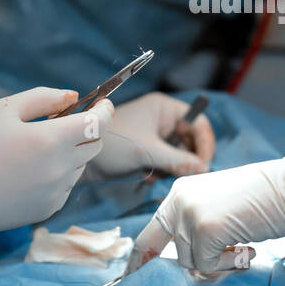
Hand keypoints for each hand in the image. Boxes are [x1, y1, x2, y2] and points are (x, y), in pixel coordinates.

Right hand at [0, 88, 111, 274]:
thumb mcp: (3, 109)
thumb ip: (44, 98)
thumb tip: (74, 97)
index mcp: (52, 139)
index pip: (98, 123)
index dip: (105, 110)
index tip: (102, 103)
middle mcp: (60, 168)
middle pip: (95, 145)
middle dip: (89, 130)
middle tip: (68, 122)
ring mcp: (56, 192)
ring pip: (80, 166)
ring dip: (71, 153)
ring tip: (36, 149)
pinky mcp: (48, 209)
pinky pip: (65, 186)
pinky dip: (57, 175)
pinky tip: (28, 172)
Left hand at [87, 92, 214, 179]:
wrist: (79, 158)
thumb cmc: (112, 145)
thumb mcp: (148, 153)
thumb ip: (179, 160)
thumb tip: (205, 169)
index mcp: (163, 107)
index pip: (198, 121)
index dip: (205, 143)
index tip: (205, 165)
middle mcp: (160, 117)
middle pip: (190, 138)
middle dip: (188, 158)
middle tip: (186, 176)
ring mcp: (153, 132)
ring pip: (178, 151)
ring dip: (174, 166)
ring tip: (163, 176)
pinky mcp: (145, 147)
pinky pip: (165, 158)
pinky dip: (163, 169)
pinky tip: (150, 177)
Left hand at [125, 151, 284, 274]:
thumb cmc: (265, 198)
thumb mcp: (219, 206)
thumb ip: (197, 226)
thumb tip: (188, 261)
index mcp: (180, 193)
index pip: (151, 231)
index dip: (142, 259)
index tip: (132, 278)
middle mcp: (179, 201)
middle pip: (172, 253)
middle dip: (194, 265)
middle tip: (222, 263)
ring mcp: (190, 215)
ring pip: (191, 262)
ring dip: (218, 262)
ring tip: (243, 245)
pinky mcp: (205, 230)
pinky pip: (208, 266)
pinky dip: (228, 264)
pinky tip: (248, 248)